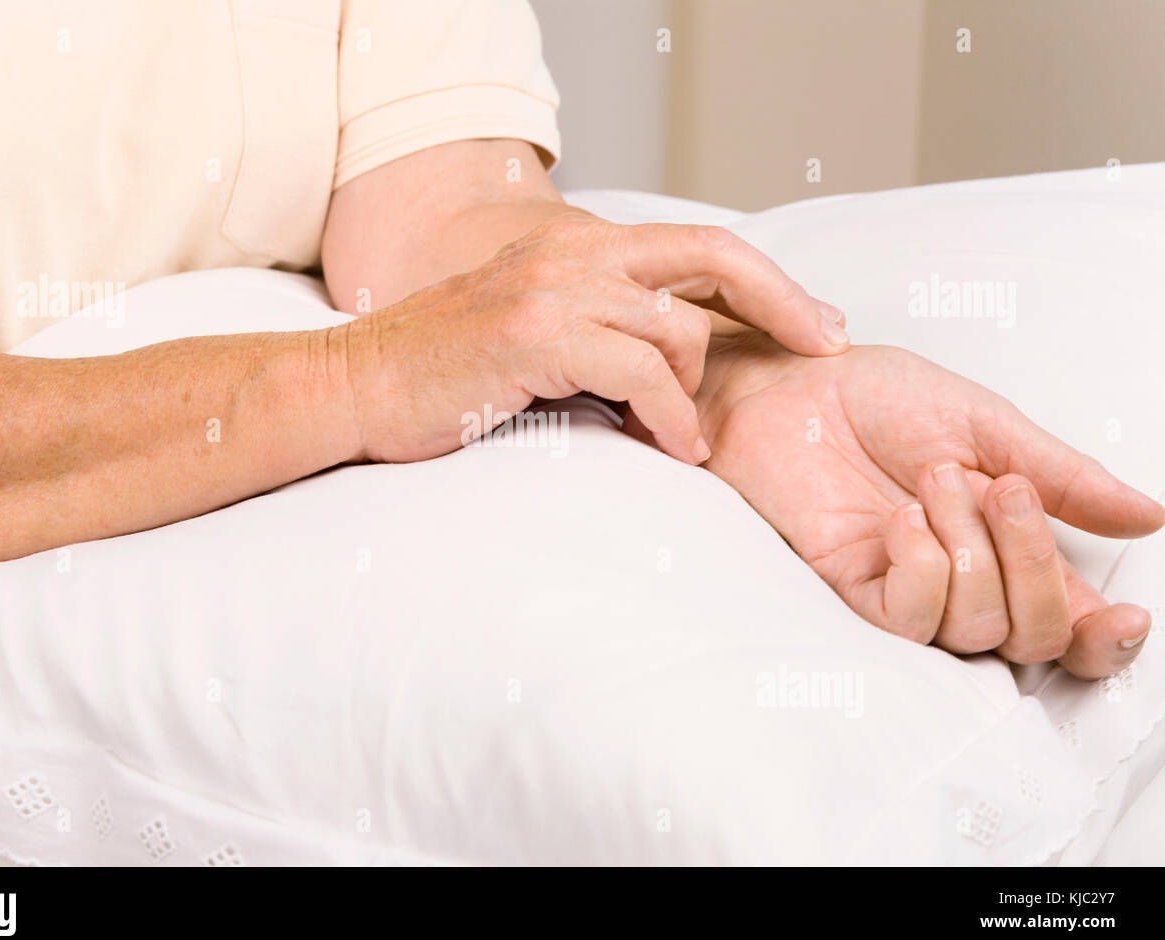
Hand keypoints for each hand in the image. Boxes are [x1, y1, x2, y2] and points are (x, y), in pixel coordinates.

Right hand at [341, 217, 848, 464]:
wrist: (356, 387)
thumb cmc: (446, 378)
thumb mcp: (534, 335)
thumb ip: (600, 329)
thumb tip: (674, 362)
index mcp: (575, 245)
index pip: (697, 245)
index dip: (769, 279)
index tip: (818, 323)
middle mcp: (570, 251)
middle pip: (712, 257)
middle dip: (784, 301)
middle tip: (827, 348)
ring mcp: (551, 286)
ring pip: (676, 327)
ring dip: (697, 392)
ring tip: (681, 438)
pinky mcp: (533, 333)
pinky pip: (639, 371)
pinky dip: (671, 417)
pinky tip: (671, 449)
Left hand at [675, 331, 1164, 677]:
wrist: (792, 387)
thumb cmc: (874, 396)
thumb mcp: (986, 423)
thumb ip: (1063, 475)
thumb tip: (1145, 514)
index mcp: (1007, 538)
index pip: (1068, 616)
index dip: (1105, 637)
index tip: (1126, 614)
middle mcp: (964, 573)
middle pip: (1035, 636)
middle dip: (1035, 567)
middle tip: (1003, 492)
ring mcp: (910, 586)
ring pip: (978, 630)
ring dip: (971, 551)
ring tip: (934, 484)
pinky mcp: (856, 590)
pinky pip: (911, 620)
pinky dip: (922, 569)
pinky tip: (903, 521)